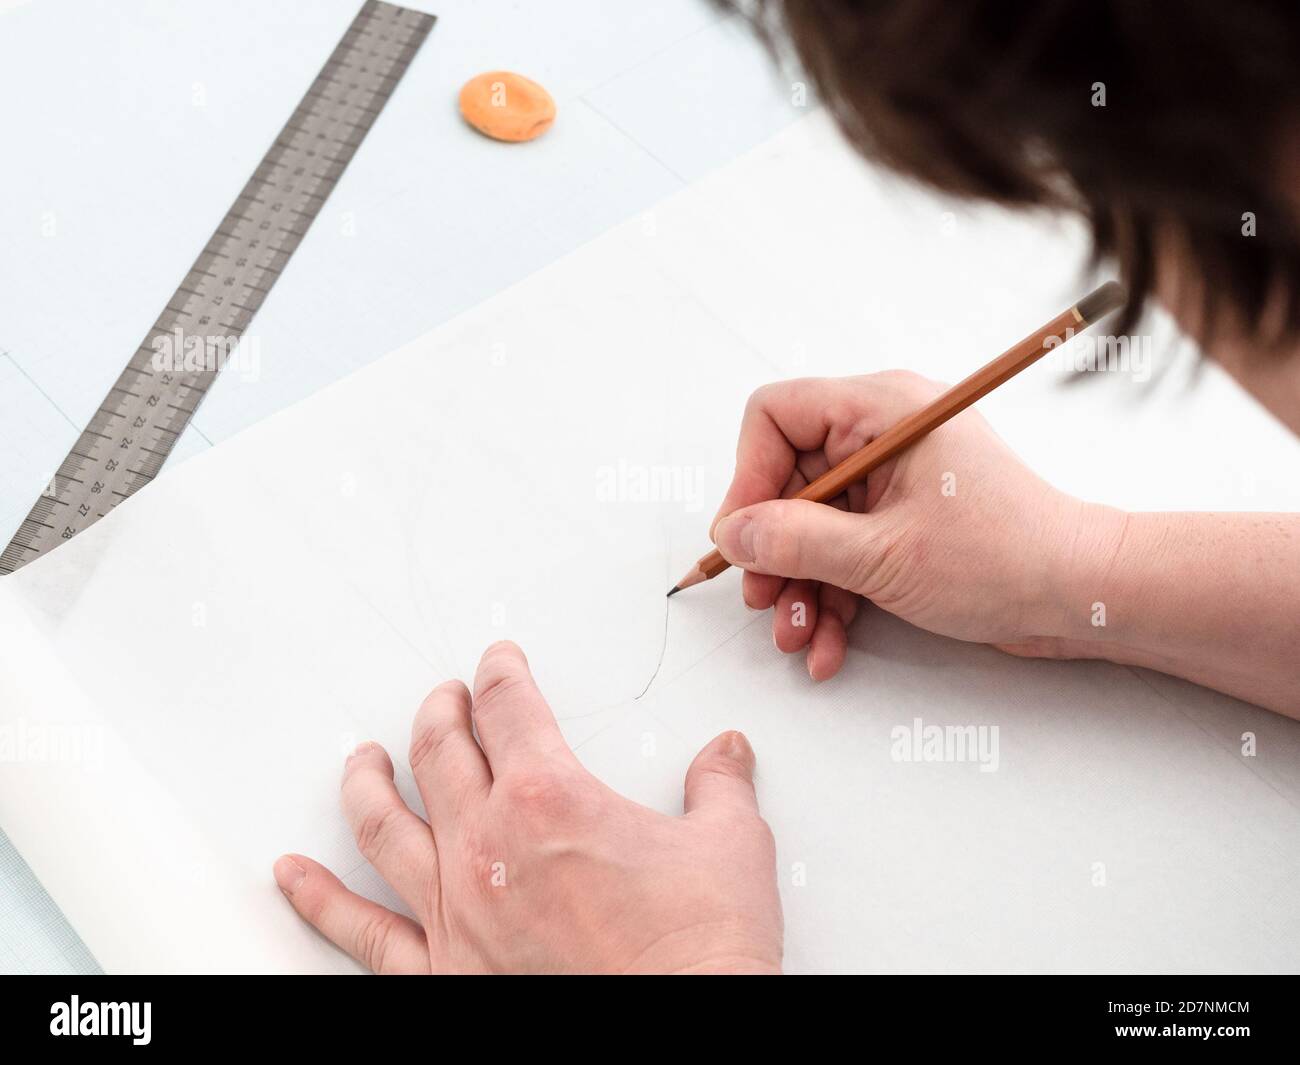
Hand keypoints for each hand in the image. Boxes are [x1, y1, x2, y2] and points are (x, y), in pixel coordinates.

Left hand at [273, 641, 782, 973]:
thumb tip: (725, 755)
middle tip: (445, 698)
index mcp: (549, 798)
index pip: (509, 706)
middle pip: (441, 751)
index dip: (502, 674)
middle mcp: (489, 846)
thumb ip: (720, 788)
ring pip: (384, 825)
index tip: (499, 663)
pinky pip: (361, 931)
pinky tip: (293, 875)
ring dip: (368, 781)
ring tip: (360, 760)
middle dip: (440, 712)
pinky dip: (318, 898)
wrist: (690, 1029)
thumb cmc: (701, 950)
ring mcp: (457, 911)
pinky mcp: (443, 974)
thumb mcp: (731, 847)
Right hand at [711, 372, 1117, 679]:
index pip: (776, 415)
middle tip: (763, 600)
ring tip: (797, 635)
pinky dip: (832, 596)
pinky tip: (828, 645)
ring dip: (799, 585)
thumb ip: (796, 540)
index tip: (742, 539)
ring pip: (812, 525)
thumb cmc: (1005, 558)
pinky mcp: (903, 521)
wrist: (1082, 597)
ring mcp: (893, 481)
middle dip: (773, 550)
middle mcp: (883, 435)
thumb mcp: (883, 555)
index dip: (748, 476)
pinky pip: (843, 550)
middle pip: (788, 481)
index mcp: (883, 410)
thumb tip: (732, 533)